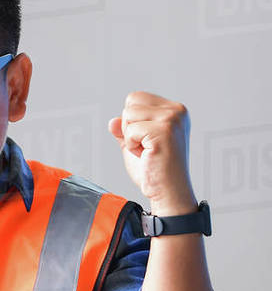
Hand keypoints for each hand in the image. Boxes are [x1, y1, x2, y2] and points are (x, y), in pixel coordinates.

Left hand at [108, 91, 196, 215]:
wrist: (168, 192)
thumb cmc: (154, 171)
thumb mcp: (135, 144)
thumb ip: (124, 130)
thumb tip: (113, 121)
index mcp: (174, 110)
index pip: (135, 98)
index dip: (131, 121)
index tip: (147, 140)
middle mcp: (177, 111)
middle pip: (131, 102)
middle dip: (129, 126)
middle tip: (146, 147)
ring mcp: (172, 120)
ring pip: (128, 114)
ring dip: (130, 137)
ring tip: (147, 151)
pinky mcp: (164, 131)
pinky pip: (129, 130)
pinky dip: (132, 145)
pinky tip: (147, 155)